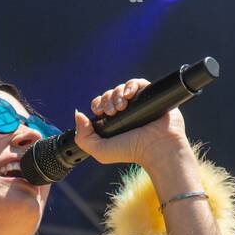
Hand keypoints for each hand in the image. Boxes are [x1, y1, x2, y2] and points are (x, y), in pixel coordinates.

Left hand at [73, 78, 189, 168]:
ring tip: (122, 106)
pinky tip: (129, 94)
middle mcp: (125, 112)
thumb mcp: (100, 151)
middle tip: (113, 112)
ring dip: (117, 94)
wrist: (156, 147)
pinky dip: (130, 85)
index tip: (99, 112)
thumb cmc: (130, 151)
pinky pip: (137, 83)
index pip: (100, 105)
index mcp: (113, 122)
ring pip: (121, 88)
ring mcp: (137, 103)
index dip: (97, 104)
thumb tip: (78, 115)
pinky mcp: (150, 96)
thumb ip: (83, 137)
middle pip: (109, 95)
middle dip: (107, 100)